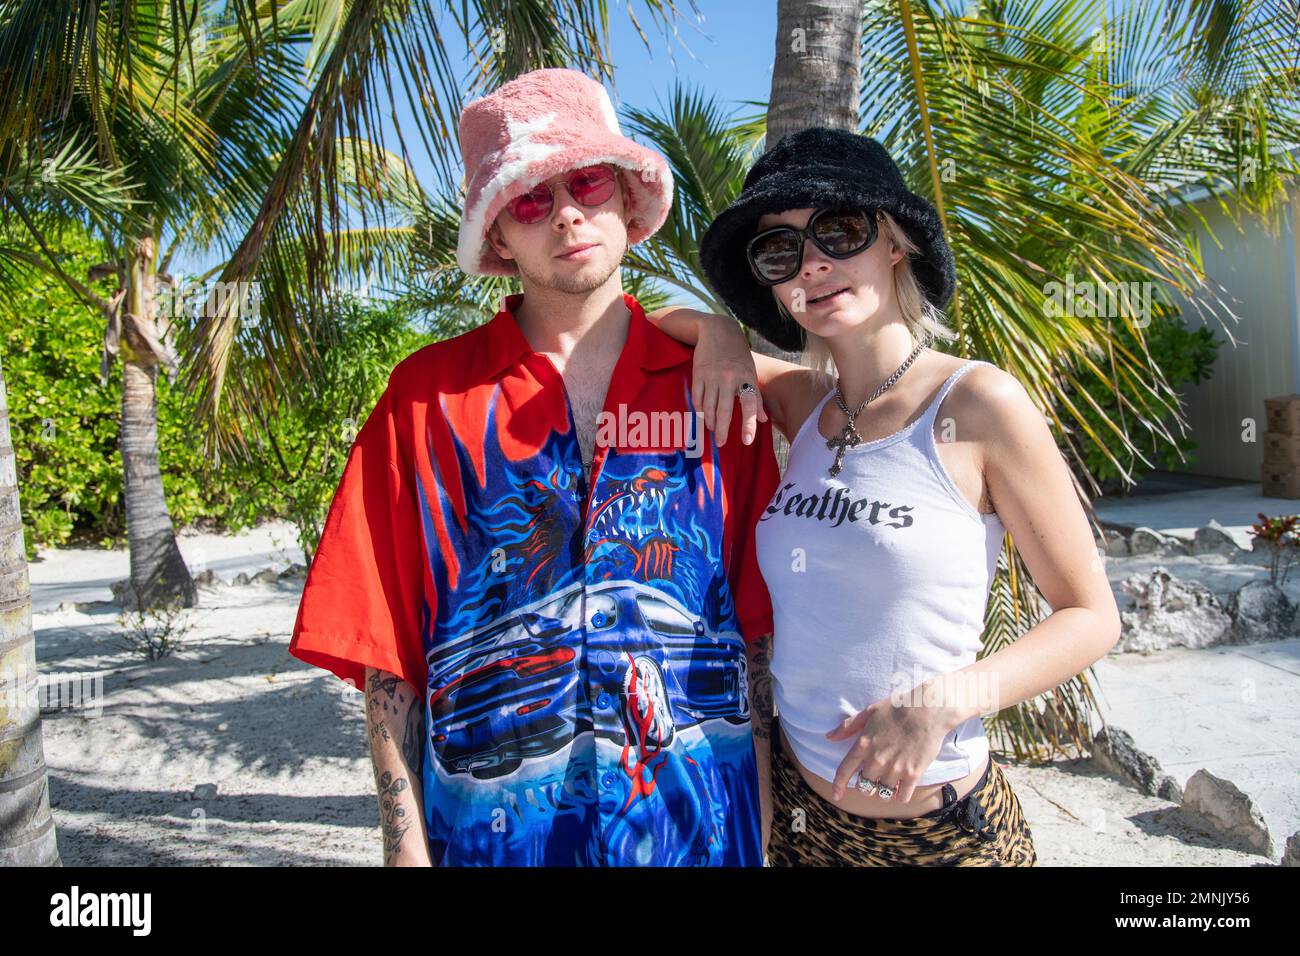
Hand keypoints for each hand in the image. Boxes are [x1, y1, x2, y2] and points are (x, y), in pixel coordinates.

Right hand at [691, 312, 766, 445]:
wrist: (717, 330)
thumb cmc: (738, 354)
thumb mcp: (751, 371)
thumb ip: (756, 396)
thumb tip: (764, 420)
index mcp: (746, 377)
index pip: (750, 404)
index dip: (749, 424)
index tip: (746, 440)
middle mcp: (729, 378)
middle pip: (725, 410)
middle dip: (723, 430)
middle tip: (721, 443)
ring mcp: (712, 376)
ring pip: (709, 407)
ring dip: (710, 422)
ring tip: (713, 429)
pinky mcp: (698, 374)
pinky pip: (698, 398)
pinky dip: (700, 409)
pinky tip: (703, 415)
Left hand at [823, 692, 962, 803]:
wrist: (928, 709)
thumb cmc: (898, 707)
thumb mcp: (869, 711)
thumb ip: (848, 726)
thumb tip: (829, 737)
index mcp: (863, 744)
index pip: (844, 771)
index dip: (838, 785)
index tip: (836, 795)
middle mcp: (877, 759)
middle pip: (864, 786)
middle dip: (865, 785)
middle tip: (872, 779)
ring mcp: (895, 768)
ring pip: (882, 793)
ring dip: (882, 790)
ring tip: (887, 782)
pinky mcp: (913, 774)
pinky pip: (901, 797)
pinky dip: (899, 795)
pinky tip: (900, 788)